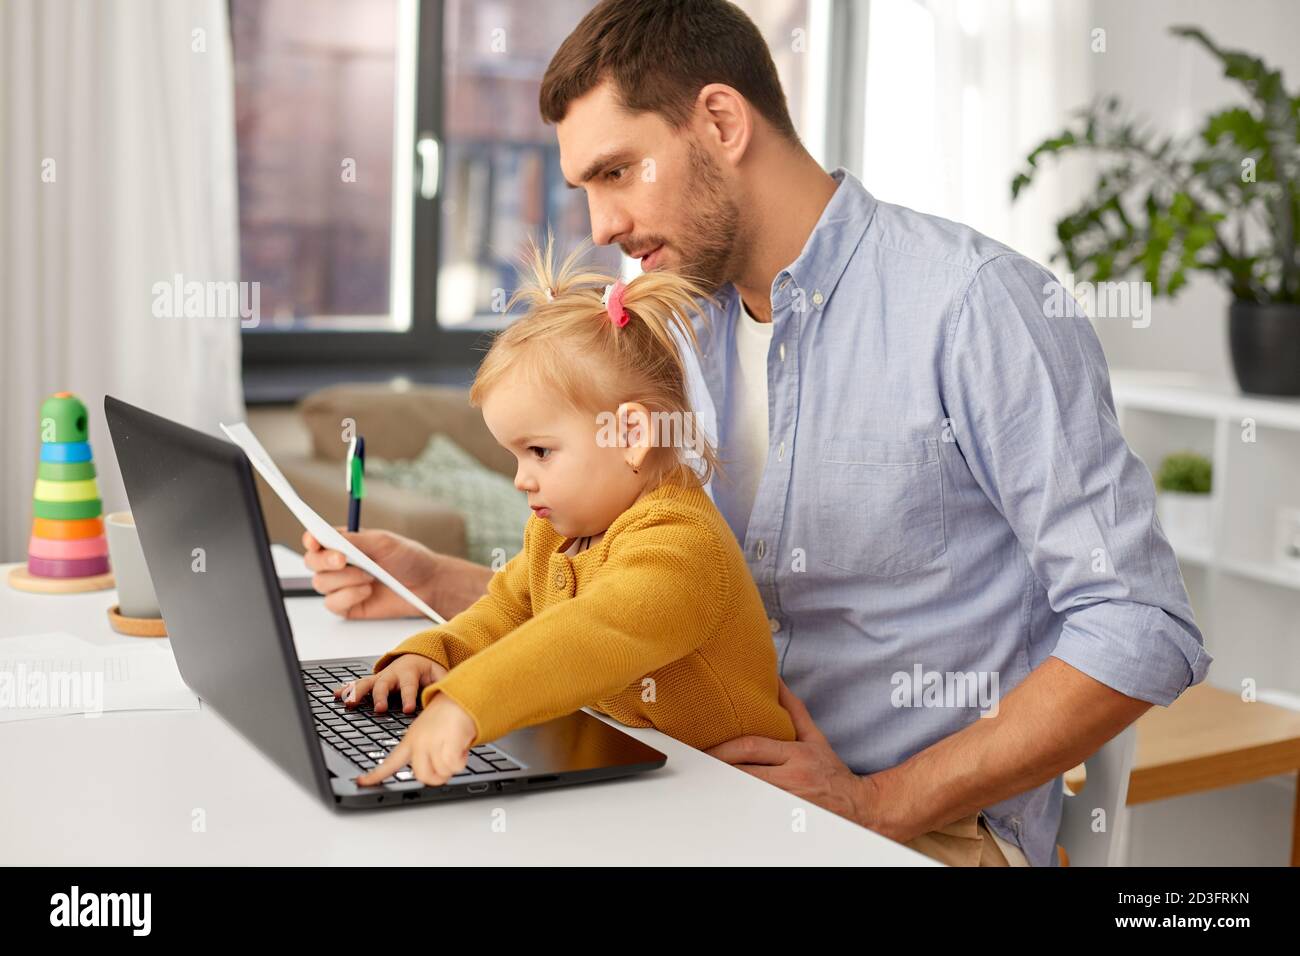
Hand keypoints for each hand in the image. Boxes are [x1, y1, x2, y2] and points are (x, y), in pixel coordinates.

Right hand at [303, 528, 438, 618]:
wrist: (426, 585)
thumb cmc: (408, 559)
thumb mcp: (383, 543)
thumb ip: (355, 540)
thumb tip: (330, 537)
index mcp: (344, 542)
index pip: (316, 539)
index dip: (311, 539)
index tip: (314, 540)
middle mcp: (339, 563)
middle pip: (312, 562)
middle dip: (325, 560)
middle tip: (342, 560)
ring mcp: (342, 585)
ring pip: (320, 583)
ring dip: (345, 579)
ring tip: (370, 577)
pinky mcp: (346, 606)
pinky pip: (332, 603)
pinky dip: (349, 596)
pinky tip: (367, 592)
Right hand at [333, 653, 448, 714]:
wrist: (419, 655)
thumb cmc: (429, 669)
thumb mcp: (440, 674)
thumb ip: (442, 685)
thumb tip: (446, 698)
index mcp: (410, 671)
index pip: (409, 686)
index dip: (408, 697)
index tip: (408, 709)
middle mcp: (393, 673)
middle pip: (384, 684)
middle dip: (380, 696)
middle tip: (379, 709)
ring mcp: (381, 676)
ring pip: (367, 683)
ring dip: (358, 692)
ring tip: (350, 703)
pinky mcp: (374, 680)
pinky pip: (357, 684)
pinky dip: (346, 689)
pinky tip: (336, 695)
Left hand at [357, 691, 477, 786]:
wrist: (463, 695)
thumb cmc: (450, 715)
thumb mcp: (431, 734)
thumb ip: (426, 754)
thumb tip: (432, 776)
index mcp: (411, 740)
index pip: (389, 762)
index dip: (375, 776)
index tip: (361, 783)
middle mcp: (419, 741)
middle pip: (422, 776)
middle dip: (438, 776)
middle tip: (447, 763)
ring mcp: (432, 741)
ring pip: (441, 773)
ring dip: (452, 766)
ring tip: (455, 748)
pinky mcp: (448, 741)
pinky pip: (454, 766)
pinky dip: (462, 760)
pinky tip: (462, 747)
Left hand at [705, 678, 877, 829]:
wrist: (857, 807)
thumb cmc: (830, 770)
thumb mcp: (814, 737)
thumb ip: (793, 710)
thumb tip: (776, 681)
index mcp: (797, 754)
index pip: (753, 747)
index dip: (724, 748)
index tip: (705, 747)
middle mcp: (791, 778)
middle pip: (744, 772)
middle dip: (718, 767)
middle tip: (696, 763)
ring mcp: (787, 800)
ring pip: (746, 794)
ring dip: (724, 787)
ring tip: (704, 781)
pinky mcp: (785, 817)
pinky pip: (756, 812)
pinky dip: (739, 805)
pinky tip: (725, 801)